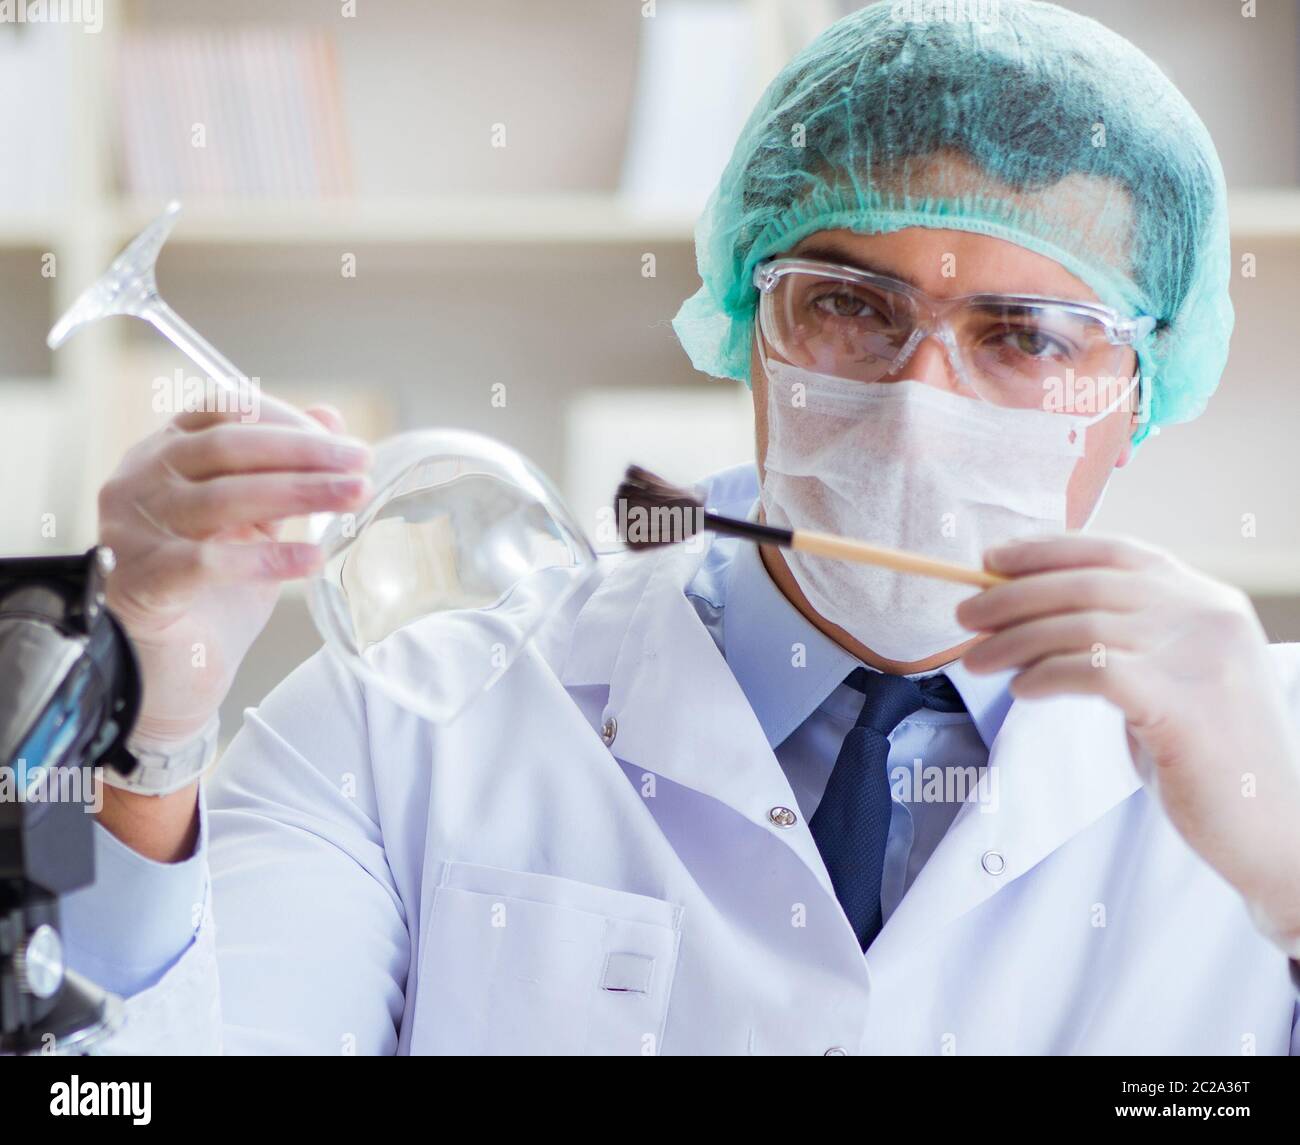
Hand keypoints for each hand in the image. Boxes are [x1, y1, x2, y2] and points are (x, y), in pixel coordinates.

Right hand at [96, 402, 370, 858]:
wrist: (167, 674)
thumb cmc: (208, 594)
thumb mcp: (254, 521)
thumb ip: (281, 469)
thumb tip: (329, 420)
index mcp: (162, 455)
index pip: (224, 415)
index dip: (287, 423)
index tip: (345, 444)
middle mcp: (138, 483)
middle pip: (226, 448)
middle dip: (303, 453)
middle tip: (361, 464)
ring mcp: (131, 531)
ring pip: (221, 499)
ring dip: (298, 494)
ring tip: (353, 498)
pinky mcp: (140, 583)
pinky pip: (208, 562)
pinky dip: (266, 558)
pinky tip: (312, 560)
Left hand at [957, 534, 1299, 948]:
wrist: (1272, 829)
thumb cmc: (1207, 756)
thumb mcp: (1172, 676)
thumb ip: (1123, 638)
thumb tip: (1028, 614)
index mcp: (1208, 599)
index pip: (1116, 551)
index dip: (1047, 551)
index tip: (992, 562)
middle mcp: (1208, 615)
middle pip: (1089, 583)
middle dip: (1014, 596)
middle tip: (965, 615)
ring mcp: (1199, 657)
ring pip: (1081, 624)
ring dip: (1015, 640)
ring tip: (977, 659)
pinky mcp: (1181, 705)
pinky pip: (1091, 670)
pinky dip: (1045, 675)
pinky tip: (1023, 689)